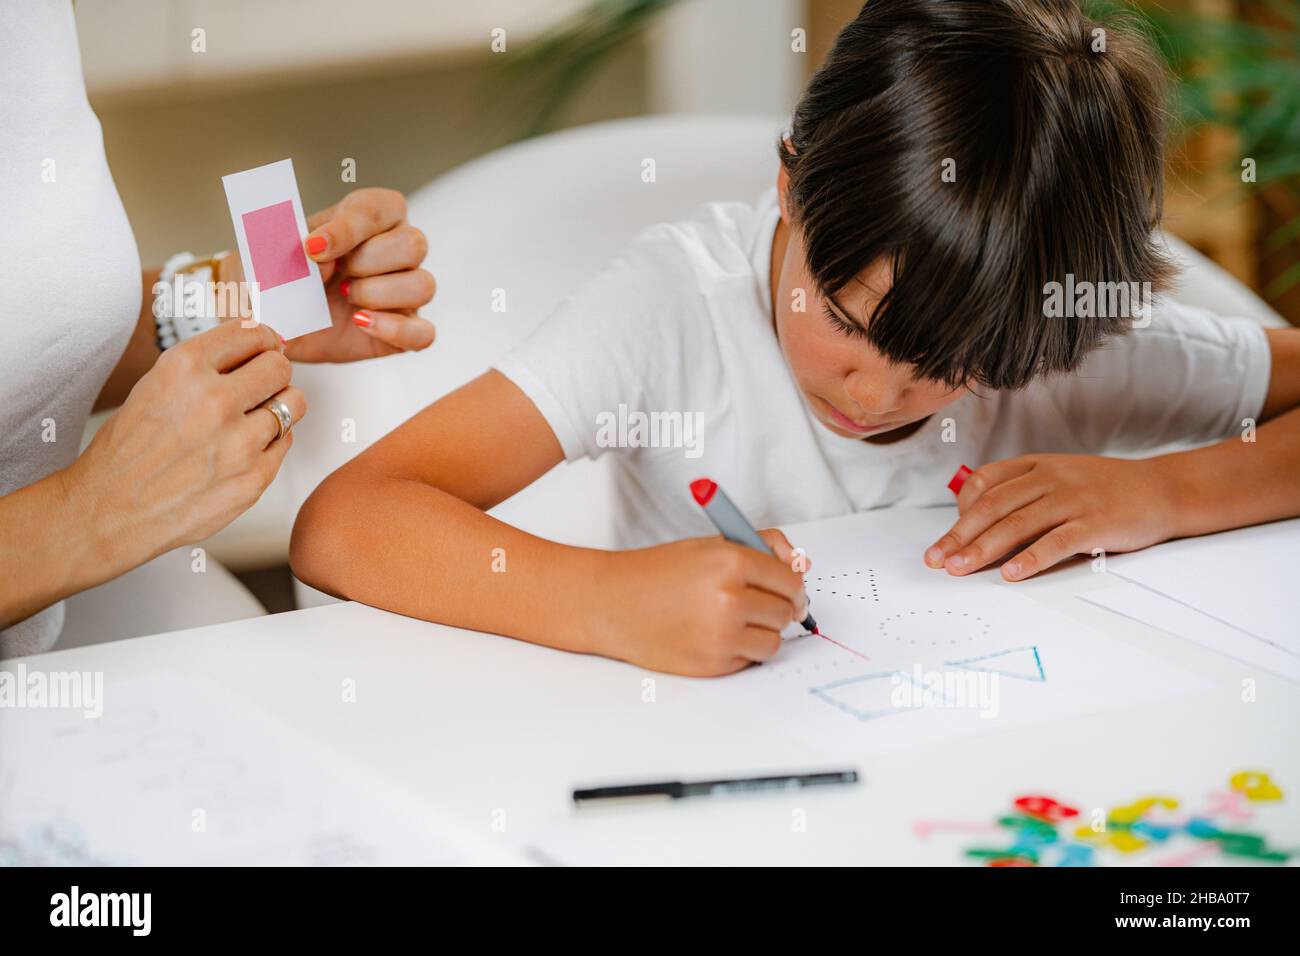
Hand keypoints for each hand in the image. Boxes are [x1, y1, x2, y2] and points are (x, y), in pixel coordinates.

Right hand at [66, 321, 306, 571]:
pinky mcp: (254, 477)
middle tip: (262, 384)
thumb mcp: (153, 387)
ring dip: (277, 408)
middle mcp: (214, 400)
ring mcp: (239, 441)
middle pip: (279, 366)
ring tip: (253, 418)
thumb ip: (204, 367)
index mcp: (184, 369)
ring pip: (293, 403)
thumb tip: (254, 347)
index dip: (263, 340)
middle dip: (273, 372)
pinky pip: (286, 442)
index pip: (250, 333)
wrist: (111, 512)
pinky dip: (272, 442)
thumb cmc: (127, 454)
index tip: (266, 346)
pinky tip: (243, 449)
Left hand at [219, 187, 435, 361]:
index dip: (350, 228)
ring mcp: (404, 293)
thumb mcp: (269, 252)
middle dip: (368, 260)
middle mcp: (397, 252)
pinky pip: (424, 333)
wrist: (269, 321)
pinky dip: (394, 329)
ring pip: (423, 285)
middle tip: (334, 273)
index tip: (312, 248)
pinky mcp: (404, 331)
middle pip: (414, 244)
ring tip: (344, 297)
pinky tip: (359, 323)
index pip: (382, 208)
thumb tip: (317, 252)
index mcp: (370, 218)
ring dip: (378, 293)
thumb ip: (290, 243)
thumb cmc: (276, 278)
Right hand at [595, 529, 810, 675]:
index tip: (790, 593)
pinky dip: (741, 651)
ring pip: (774, 640)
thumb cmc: (659, 573)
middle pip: (786, 612)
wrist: (613, 603)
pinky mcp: (712, 663)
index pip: (791, 581)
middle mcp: (729, 598)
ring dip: (762, 633)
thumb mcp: (710, 546)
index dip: (794, 588)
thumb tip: (802, 564)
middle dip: (777, 609)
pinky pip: (751, 660)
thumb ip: (762, 546)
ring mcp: (721, 634)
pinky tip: (715, 636)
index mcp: (731, 561)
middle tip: (756, 604)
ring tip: (733, 620)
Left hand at [923, 454, 1179, 581]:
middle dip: (960, 535)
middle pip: (994, 507)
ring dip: (983, 549)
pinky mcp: (1096, 523)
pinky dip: (1031, 558)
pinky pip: (1057, 541)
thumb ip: (1023, 493)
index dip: (961, 511)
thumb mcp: (1059, 477)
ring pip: (1018, 523)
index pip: (985, 483)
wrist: (1163, 489)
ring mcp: (1073, 499)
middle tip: (937, 560)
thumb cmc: (1104, 490)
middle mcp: (1050, 478)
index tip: (947, 538)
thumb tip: (979, 523)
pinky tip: (1011, 573)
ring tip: (960, 569)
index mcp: (1037, 465)